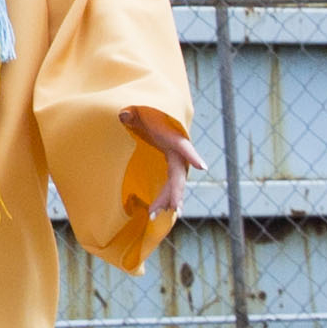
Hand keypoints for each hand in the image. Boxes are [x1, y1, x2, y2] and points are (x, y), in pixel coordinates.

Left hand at [127, 108, 198, 223]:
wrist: (152, 113)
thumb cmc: (146, 112)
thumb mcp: (137, 111)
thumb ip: (132, 114)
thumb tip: (124, 115)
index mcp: (174, 136)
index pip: (184, 146)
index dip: (193, 155)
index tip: (202, 167)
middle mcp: (178, 151)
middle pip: (178, 175)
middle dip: (176, 193)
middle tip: (173, 209)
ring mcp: (175, 160)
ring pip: (174, 184)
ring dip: (166, 200)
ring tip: (153, 216)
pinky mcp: (170, 165)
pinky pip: (170, 184)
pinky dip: (165, 197)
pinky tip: (160, 211)